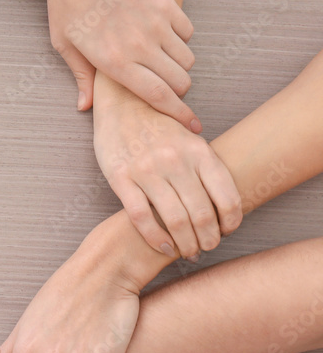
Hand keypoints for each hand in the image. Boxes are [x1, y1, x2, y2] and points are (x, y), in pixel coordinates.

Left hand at [47, 0, 197, 124]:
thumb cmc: (67, 1)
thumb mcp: (64, 43)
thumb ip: (81, 76)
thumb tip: (85, 107)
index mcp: (114, 62)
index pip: (157, 97)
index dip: (178, 114)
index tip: (191, 125)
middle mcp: (140, 46)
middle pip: (179, 82)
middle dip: (178, 91)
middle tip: (168, 89)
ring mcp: (156, 24)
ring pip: (186, 59)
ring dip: (179, 66)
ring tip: (162, 62)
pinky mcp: (166, 4)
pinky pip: (187, 32)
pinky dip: (181, 40)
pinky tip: (164, 37)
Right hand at [93, 74, 241, 257]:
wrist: (123, 101)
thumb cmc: (159, 124)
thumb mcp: (191, 136)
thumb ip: (207, 164)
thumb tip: (227, 199)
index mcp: (199, 151)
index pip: (227, 198)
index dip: (231, 223)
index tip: (226, 232)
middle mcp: (175, 160)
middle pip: (202, 214)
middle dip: (208, 240)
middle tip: (206, 248)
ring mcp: (147, 169)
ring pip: (174, 219)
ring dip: (185, 244)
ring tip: (187, 252)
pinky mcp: (120, 177)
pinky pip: (140, 216)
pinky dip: (156, 238)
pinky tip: (164, 247)